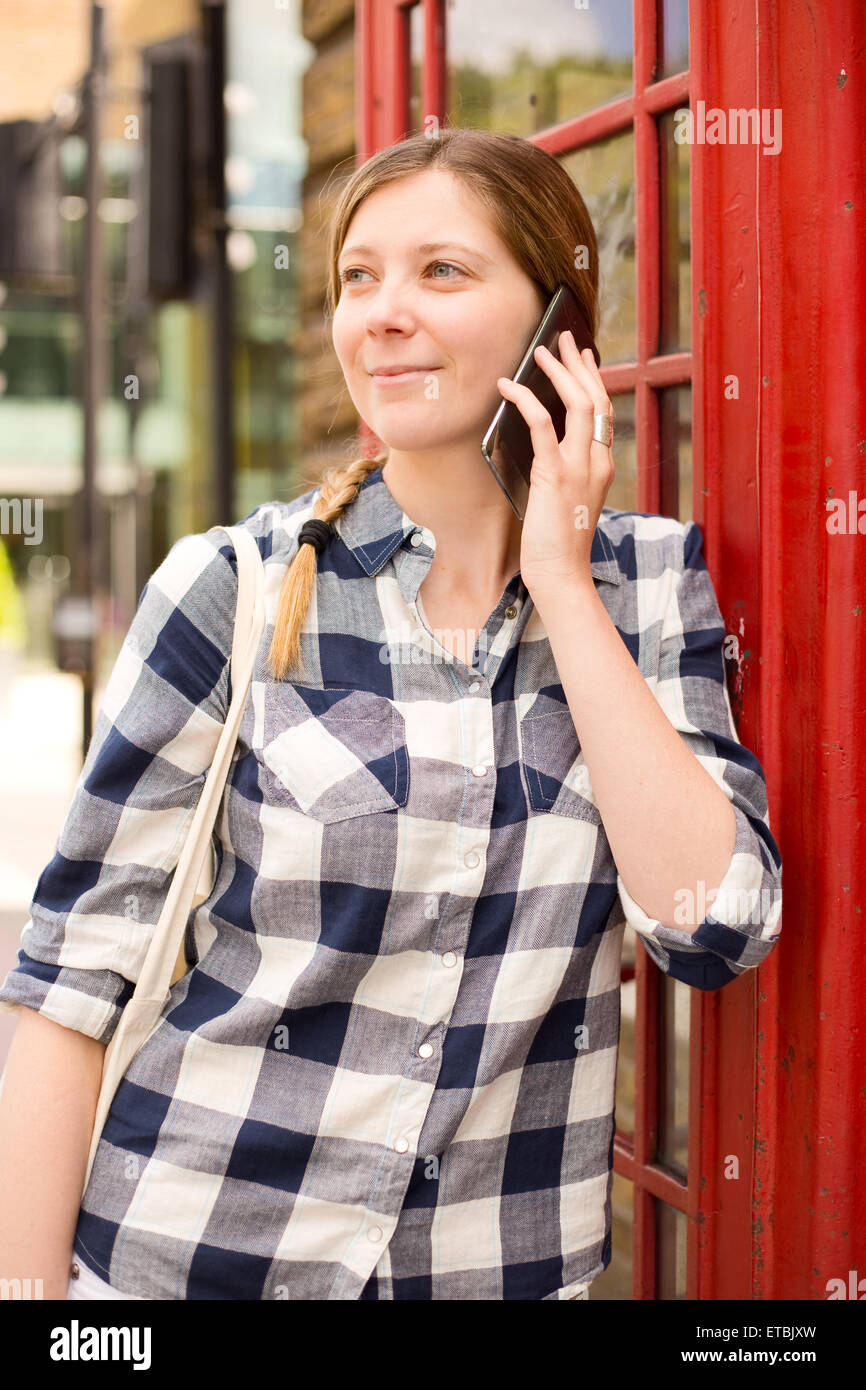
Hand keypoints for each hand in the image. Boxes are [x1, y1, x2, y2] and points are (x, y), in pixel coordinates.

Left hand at [496, 328, 614, 599]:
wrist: (561, 574)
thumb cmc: (557, 545)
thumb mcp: (566, 501)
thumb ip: (562, 472)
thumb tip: (540, 447)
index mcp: (602, 467)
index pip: (603, 413)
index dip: (593, 381)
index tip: (583, 359)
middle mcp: (597, 461)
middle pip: (596, 398)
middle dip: (579, 364)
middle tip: (564, 339)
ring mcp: (580, 467)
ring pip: (577, 403)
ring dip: (558, 371)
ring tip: (540, 351)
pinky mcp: (555, 474)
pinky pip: (542, 424)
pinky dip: (525, 399)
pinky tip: (509, 386)